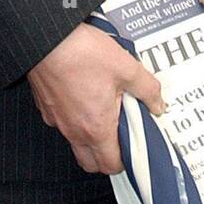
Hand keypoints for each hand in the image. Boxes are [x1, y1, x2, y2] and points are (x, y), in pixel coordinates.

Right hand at [27, 22, 165, 174]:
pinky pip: (63, 123)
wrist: (46, 38)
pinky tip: (85, 96)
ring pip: (76, 144)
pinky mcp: (46, 106)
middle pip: (91, 163)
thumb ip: (146, 89)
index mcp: (96, 127)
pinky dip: (75, 119)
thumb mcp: (125, 67)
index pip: (111, 165)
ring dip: (91, 138)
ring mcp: (57, 120)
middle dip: (107, 156)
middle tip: (121, 133)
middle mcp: (74, 130)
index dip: (127, 160)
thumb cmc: (81, 53)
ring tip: (105, 111)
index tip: (136, 144)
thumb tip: (156, 103)